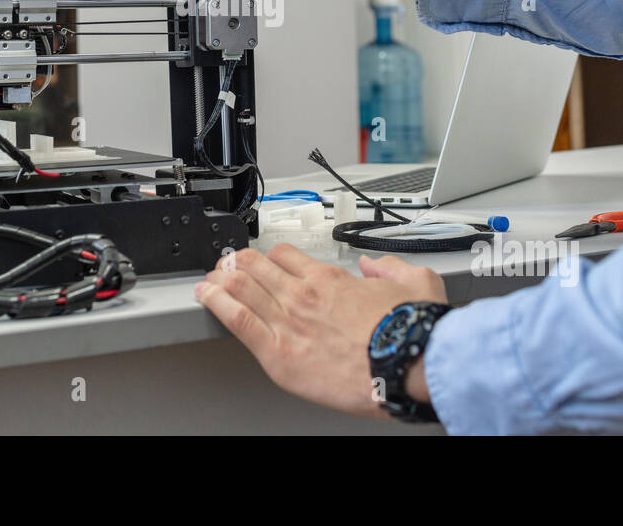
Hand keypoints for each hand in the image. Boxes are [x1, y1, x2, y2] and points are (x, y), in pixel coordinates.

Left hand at [194, 244, 447, 417]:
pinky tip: (206, 298)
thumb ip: (389, 268)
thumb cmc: (411, 333)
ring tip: (209, 280)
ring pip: (241, 288)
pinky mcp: (279, 353)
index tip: (262, 259)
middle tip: (225, 265)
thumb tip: (375, 265)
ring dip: (220, 280)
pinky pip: (237, 320)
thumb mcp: (415, 281)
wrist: (409, 367)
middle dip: (236, 264)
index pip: (285, 255)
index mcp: (330, 278)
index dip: (269, 255)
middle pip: (256, 267)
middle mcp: (303, 294)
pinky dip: (216, 304)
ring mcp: (288, 322)